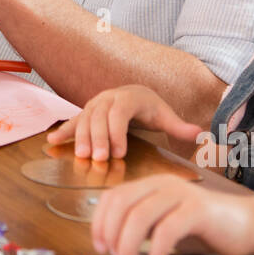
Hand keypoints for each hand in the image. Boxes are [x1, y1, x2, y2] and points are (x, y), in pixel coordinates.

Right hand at [47, 85, 201, 160]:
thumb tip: (201, 134)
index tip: (119, 153)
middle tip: (98, 160)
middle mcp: (108, 97)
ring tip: (81, 157)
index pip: (119, 113)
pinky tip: (51, 142)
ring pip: (84, 119)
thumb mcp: (165, 117)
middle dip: (98, 138)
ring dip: (80, 138)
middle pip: (99, 116)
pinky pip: (72, 121)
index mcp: (129, 97)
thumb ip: (180, 127)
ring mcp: (94, 104)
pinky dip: (62, 131)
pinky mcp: (85, 112)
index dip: (117, 132)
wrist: (135, 94)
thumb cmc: (151, 109)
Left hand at [92, 175, 253, 254]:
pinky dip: (157, 251)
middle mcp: (163, 183)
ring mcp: (181, 194)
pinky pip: (167, 230)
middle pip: (123, 204)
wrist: (246, 223)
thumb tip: (111, 243)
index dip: (100, 221)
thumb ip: (142, 226)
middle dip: (111, 234)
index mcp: (151, 184)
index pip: (113, 196)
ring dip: (128, 246)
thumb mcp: (164, 222)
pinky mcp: (198, 210)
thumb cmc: (202, 226)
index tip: (99, 246)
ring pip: (140, 216)